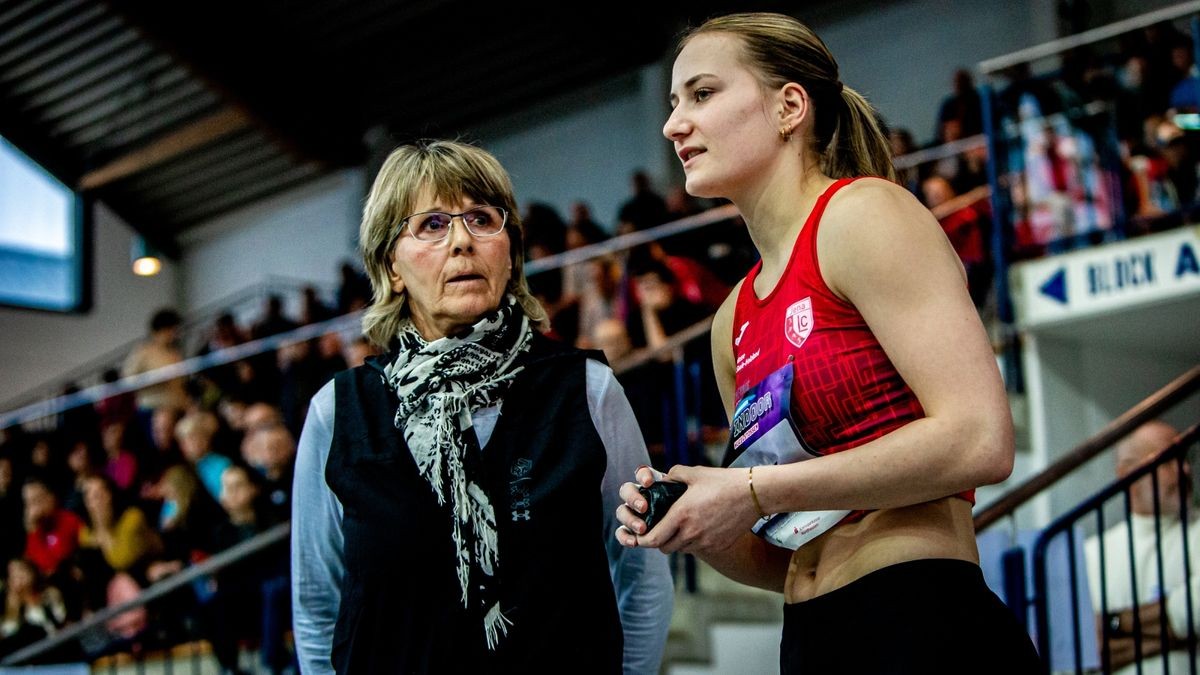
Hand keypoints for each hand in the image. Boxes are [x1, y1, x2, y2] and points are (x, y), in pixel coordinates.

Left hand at [615, 464, 762, 554]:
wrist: (754, 494)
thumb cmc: (723, 481)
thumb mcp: (695, 473)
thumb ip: (673, 475)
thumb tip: (662, 479)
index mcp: (681, 515)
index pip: (653, 539)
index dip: (642, 540)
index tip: (639, 535)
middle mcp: (691, 532)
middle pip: (664, 548)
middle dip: (658, 541)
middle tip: (659, 530)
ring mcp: (706, 542)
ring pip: (681, 549)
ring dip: (676, 542)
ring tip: (679, 527)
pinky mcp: (718, 546)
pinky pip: (698, 549)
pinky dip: (693, 542)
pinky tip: (698, 528)